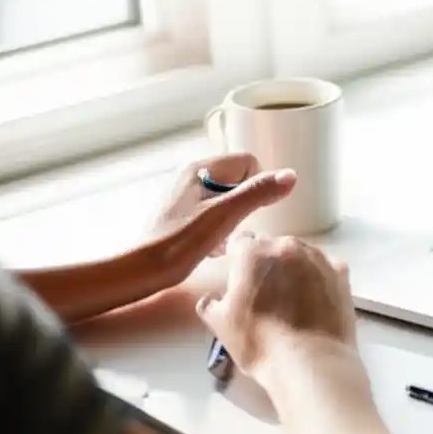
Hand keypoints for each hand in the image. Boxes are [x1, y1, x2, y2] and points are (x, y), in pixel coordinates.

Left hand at [143, 154, 296, 290]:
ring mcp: (185, 196)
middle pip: (239, 181)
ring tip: (220, 240)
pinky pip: (214, 214)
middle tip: (231, 228)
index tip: (246, 212)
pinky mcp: (181, 215)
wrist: (141, 271)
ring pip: (228, 200)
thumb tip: (290, 176)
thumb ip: (258, 193)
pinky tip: (211, 247)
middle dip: (245, 206)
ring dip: (233, 220)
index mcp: (200, 168)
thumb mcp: (224, 216)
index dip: (255, 187)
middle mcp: (192, 176)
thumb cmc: (179, 242)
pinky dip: (219, 230)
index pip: (248, 162)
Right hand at [196, 235, 355, 379]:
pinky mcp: (341, 274)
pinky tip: (315, 298)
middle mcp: (287, 246)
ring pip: (300, 253)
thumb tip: (211, 299)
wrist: (311, 363)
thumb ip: (211, 304)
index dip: (236, 257)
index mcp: (253, 253)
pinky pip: (325, 267)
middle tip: (262, 288)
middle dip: (265, 261)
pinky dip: (318, 277)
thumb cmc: (260, 343)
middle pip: (271, 245)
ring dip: (293, 266)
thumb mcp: (221, 325)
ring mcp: (318, 258)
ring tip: (291, 295)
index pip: (239, 242)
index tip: (236, 272)